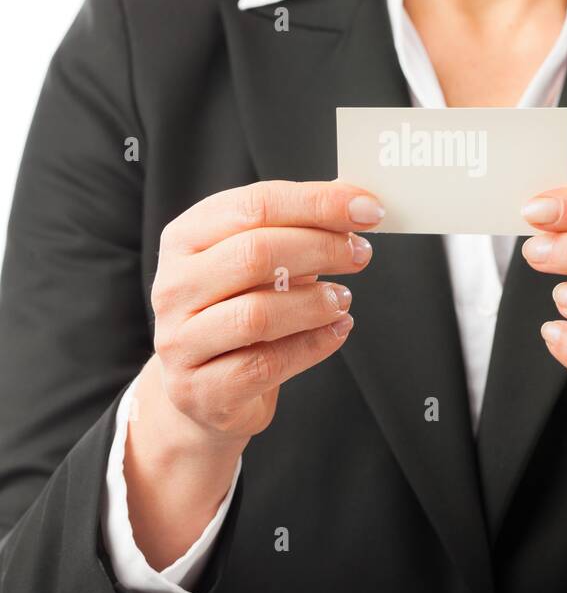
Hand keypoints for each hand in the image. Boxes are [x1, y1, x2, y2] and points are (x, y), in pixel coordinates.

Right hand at [149, 179, 384, 448]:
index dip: (317, 203)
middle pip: (254, 254)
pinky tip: (336, 331)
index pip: (254, 206)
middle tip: (359, 254)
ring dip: (315, 303)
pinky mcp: (200, 390)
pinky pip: (265, 365)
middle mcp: (174, 286)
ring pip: (258, 314)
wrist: (203, 388)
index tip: (367, 209)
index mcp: (185, 238)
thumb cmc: (236, 310)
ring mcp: (180, 341)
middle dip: (321, 249)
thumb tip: (354, 202)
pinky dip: (312, 346)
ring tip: (343, 299)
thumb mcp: (256, 261)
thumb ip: (297, 229)